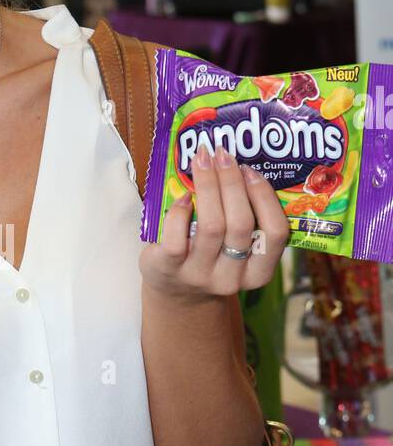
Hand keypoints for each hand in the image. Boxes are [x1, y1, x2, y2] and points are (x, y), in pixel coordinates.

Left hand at [138, 145, 289, 303]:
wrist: (175, 291)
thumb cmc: (211, 256)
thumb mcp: (236, 247)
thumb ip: (246, 218)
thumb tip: (240, 165)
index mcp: (258, 272)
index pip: (276, 234)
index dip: (265, 197)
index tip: (250, 169)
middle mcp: (231, 278)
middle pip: (241, 224)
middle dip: (232, 182)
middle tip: (222, 154)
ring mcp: (200, 276)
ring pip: (211, 226)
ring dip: (207, 185)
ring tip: (202, 161)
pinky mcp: (170, 269)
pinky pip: (177, 236)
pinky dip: (181, 210)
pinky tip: (183, 196)